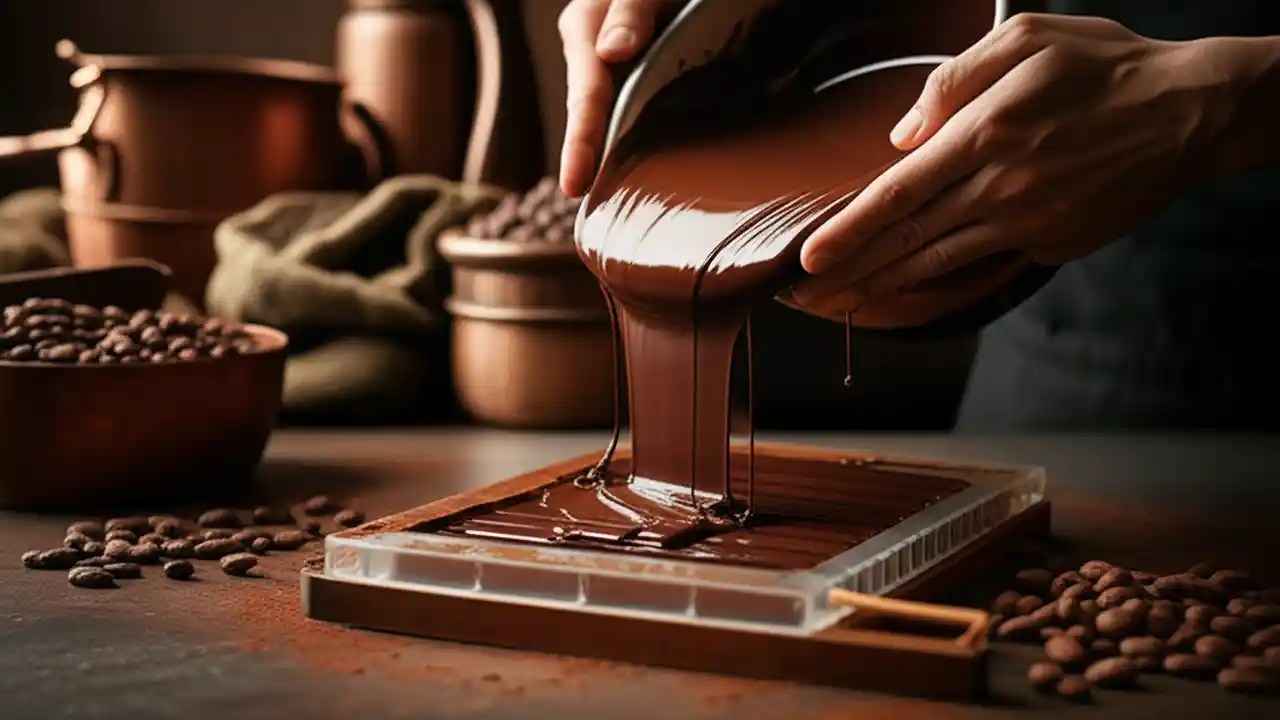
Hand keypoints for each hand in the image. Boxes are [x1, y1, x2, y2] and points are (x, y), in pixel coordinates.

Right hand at [558, 0, 677, 197]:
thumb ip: (632, 8)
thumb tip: (611, 53)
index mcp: (585, 27)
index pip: (585, 94)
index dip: (581, 141)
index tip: (575, 183)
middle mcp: (590, 48)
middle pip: (587, 111)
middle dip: (586, 155)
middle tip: (586, 203)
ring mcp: (609, 61)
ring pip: (604, 113)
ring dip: (605, 150)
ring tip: (602, 194)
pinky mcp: (633, 69)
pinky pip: (626, 107)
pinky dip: (626, 135)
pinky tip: (633, 163)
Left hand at [791, 14, 1270, 316]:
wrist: (1190, 113)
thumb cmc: (1105, 69)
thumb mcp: (1027, 40)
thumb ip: (952, 81)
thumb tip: (901, 135)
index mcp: (986, 134)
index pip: (897, 193)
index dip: (848, 229)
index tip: (810, 257)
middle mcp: (1000, 187)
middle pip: (906, 239)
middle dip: (850, 270)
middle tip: (803, 295)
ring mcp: (1026, 222)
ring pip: (937, 261)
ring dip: (883, 284)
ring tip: (841, 301)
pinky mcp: (1049, 244)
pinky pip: (980, 263)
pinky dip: (937, 279)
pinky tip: (905, 286)